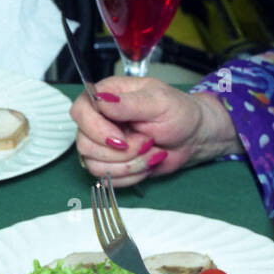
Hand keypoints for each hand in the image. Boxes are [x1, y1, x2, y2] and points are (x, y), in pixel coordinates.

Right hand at [70, 75, 234, 186]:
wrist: (193, 137)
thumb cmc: (179, 113)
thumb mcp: (159, 102)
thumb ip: (129, 103)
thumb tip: (101, 99)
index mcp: (107, 96)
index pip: (80, 112)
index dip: (96, 129)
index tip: (121, 138)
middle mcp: (100, 119)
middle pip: (85, 144)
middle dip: (121, 152)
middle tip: (146, 142)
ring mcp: (103, 144)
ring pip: (95, 165)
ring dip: (129, 165)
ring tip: (149, 151)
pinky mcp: (110, 163)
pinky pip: (108, 178)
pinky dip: (131, 176)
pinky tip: (146, 163)